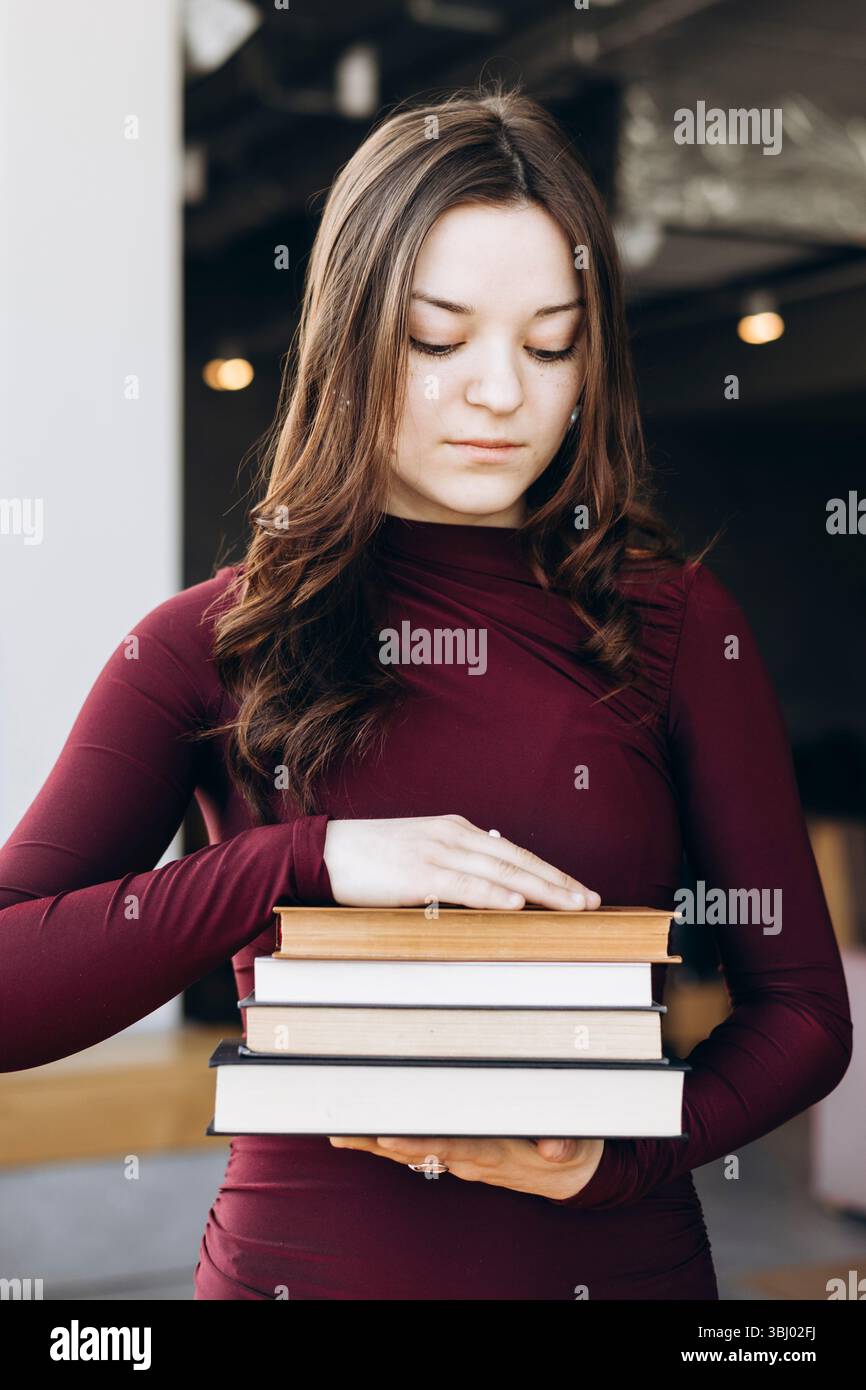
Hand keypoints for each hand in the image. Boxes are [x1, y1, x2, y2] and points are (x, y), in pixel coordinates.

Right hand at [323, 814, 601, 909]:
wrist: (323, 851)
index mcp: (455, 830)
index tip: (579, 890)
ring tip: (572, 905)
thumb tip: (488, 885)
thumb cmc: (369, 859)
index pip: (514, 852)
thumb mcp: (419, 855)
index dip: (550, 872)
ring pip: (502, 871)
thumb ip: (453, 865)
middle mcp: (453, 835)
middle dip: (559, 882)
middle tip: (593, 901)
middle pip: (519, 859)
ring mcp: (437, 851)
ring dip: (542, 889)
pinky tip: (519, 903)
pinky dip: (496, 893)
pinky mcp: (419, 872)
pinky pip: (466, 884)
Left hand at [327, 1134, 604, 1201]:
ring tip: (339, 1132)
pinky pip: (420, 1151)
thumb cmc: (571, 1150)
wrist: (571, 1174)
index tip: (388, 1137)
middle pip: (420, 1151)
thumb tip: (554, 1147)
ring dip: (376, 1144)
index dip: (419, 1143)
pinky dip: (391, 1143)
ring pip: (414, 1152)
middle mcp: (472, 1160)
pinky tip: (365, 1136)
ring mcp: (464, 1160)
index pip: (451, 1147)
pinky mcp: (461, 1155)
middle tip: (342, 1130)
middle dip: (379, 1142)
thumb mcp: (578, 1145)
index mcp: (496, 1154)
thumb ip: (566, 1143)